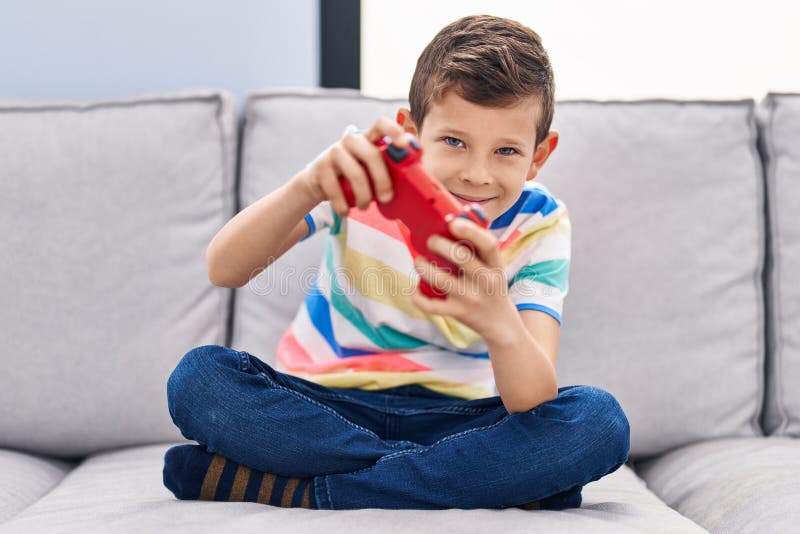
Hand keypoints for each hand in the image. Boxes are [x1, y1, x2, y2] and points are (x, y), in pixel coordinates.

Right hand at [297, 117, 415, 217]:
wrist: (318, 184)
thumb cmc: (353, 179)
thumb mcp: (372, 172)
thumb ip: (389, 171)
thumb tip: (415, 183)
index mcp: (368, 139)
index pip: (382, 124)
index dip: (395, 131)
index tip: (406, 144)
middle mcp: (351, 140)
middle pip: (372, 154)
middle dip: (383, 180)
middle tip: (387, 198)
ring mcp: (334, 152)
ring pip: (356, 173)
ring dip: (364, 196)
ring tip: (364, 207)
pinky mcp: (320, 167)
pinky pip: (336, 188)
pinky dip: (343, 205)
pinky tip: (346, 211)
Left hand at [411, 216, 517, 341]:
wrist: (501, 324)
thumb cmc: (490, 287)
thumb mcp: (493, 266)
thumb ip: (478, 247)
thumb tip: (454, 218)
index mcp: (495, 264)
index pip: (488, 243)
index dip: (470, 230)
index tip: (452, 222)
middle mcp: (485, 280)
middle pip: (462, 258)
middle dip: (440, 245)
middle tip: (430, 240)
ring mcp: (471, 298)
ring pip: (442, 280)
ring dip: (424, 268)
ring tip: (419, 261)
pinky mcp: (458, 313)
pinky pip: (432, 306)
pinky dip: (418, 297)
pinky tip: (415, 289)